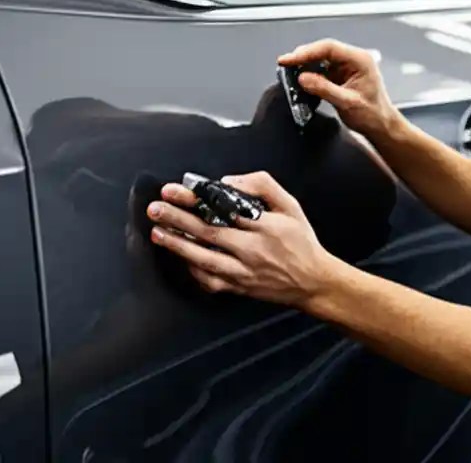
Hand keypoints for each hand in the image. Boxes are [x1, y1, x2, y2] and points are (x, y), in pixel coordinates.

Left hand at [146, 171, 343, 308]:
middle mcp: (252, 250)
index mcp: (265, 226)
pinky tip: (179, 257)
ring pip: (204, 259)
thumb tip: (229, 183)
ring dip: (177, 245)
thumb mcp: (291, 205)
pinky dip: (192, 270)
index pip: (224, 208)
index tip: (176, 190)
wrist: (314, 282)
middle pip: (208, 232)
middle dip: (177, 219)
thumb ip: (262, 186)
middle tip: (156, 208)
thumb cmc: (301, 242)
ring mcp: (243, 271)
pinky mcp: (238, 287)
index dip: (197, 199)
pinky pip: (209, 281)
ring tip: (158, 232)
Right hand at [278, 38, 401, 141]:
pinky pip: (321, 70)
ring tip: (290, 73)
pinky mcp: (340, 75)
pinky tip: (301, 81)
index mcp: (360, 60)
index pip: (329, 48)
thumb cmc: (372, 114)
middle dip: (303, 57)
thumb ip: (324, 89)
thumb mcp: (347, 103)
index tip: (289, 59)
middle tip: (285, 65)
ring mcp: (346, 67)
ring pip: (320, 59)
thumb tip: (303, 78)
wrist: (380, 125)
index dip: (306, 52)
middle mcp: (353, 60)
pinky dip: (310, 74)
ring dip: (305, 66)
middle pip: (323, 51)